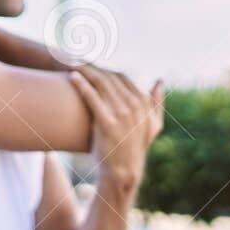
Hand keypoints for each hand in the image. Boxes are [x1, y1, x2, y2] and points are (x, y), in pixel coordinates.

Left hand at [68, 66, 163, 199]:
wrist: (124, 172)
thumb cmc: (134, 149)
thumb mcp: (153, 126)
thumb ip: (157, 103)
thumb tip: (159, 81)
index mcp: (144, 103)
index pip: (122, 77)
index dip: (105, 68)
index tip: (90, 62)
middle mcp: (135, 105)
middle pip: (110, 77)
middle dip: (91, 65)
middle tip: (75, 57)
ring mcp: (122, 114)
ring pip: (101, 83)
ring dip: (84, 69)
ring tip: (70, 62)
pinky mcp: (107, 123)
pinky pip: (92, 97)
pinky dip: (82, 84)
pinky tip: (72, 76)